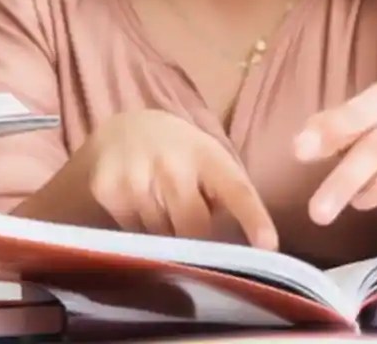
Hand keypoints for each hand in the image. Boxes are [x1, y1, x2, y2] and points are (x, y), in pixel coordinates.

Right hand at [76, 109, 276, 248]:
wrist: (121, 130)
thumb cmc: (178, 153)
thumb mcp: (208, 160)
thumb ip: (223, 195)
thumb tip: (235, 246)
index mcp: (208, 156)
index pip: (236, 189)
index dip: (254, 218)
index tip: (268, 245)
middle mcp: (172, 164)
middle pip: (194, 228)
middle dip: (197, 241)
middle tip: (193, 231)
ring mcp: (137, 177)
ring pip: (160, 236)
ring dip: (166, 234)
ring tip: (160, 205)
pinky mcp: (108, 191)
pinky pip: (131, 234)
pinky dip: (138, 231)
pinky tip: (137, 205)